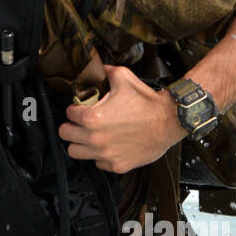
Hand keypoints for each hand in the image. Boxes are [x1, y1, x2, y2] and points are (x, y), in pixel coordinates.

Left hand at [58, 65, 183, 173]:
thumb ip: (104, 72)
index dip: (75, 108)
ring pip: (75, 152)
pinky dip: (100, 155)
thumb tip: (96, 70)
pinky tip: (109, 144)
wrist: (170, 120)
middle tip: (82, 122)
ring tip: (91, 135)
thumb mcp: (123, 77)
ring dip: (80, 143)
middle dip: (72, 126)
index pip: (68, 114)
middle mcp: (95, 138)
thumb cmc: (148, 101)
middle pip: (65, 135)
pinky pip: (97, 162)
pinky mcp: (117, 165)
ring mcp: (105, 154)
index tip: (82, 108)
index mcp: (92, 117)